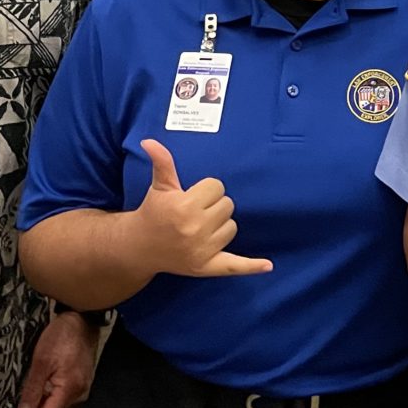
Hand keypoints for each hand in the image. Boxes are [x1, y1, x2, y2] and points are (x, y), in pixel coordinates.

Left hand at [18, 310, 97, 407]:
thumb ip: (32, 390)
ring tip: (43, 374)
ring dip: (46, 393)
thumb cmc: (63, 335)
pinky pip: (63, 392)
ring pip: (57, 402)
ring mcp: (81, 385)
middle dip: (38, 402)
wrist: (81, 318)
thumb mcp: (41, 361)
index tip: (23, 400)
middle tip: (32, 382)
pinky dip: (54, 386)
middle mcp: (79, 391)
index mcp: (70, 389)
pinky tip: (51, 371)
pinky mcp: (81, 379)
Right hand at [133, 139, 272, 278]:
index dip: (206, 190)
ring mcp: (202, 250)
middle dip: (213, 206)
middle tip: (195, 213)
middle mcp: (195, 229)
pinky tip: (267, 266)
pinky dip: (251, 266)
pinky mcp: (206, 267)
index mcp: (184, 206)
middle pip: (227, 206)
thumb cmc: (154, 212)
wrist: (140, 247)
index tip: (192, 196)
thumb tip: (149, 141)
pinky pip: (235, 265)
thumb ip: (161, 162)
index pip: (217, 187)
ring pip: (232, 227)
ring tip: (199, 228)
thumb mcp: (159, 187)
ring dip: (220, 226)